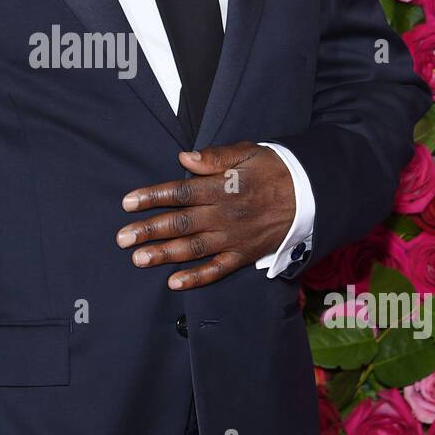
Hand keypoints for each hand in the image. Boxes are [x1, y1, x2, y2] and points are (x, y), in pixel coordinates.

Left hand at [116, 141, 295, 290]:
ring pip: (193, 248)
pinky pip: (218, 269)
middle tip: (122, 238)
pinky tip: (174, 283)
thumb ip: (215, 156)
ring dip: (164, 254)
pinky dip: (197, 277)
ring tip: (138, 259)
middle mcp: (224, 215)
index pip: (180, 192)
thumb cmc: (275, 169)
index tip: (127, 203)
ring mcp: (234, 237)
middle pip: (180, 223)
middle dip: (149, 230)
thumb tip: (184, 158)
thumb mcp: (247, 152)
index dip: (152, 197)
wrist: (311, 193)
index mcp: (222, 187)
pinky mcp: (244, 254)